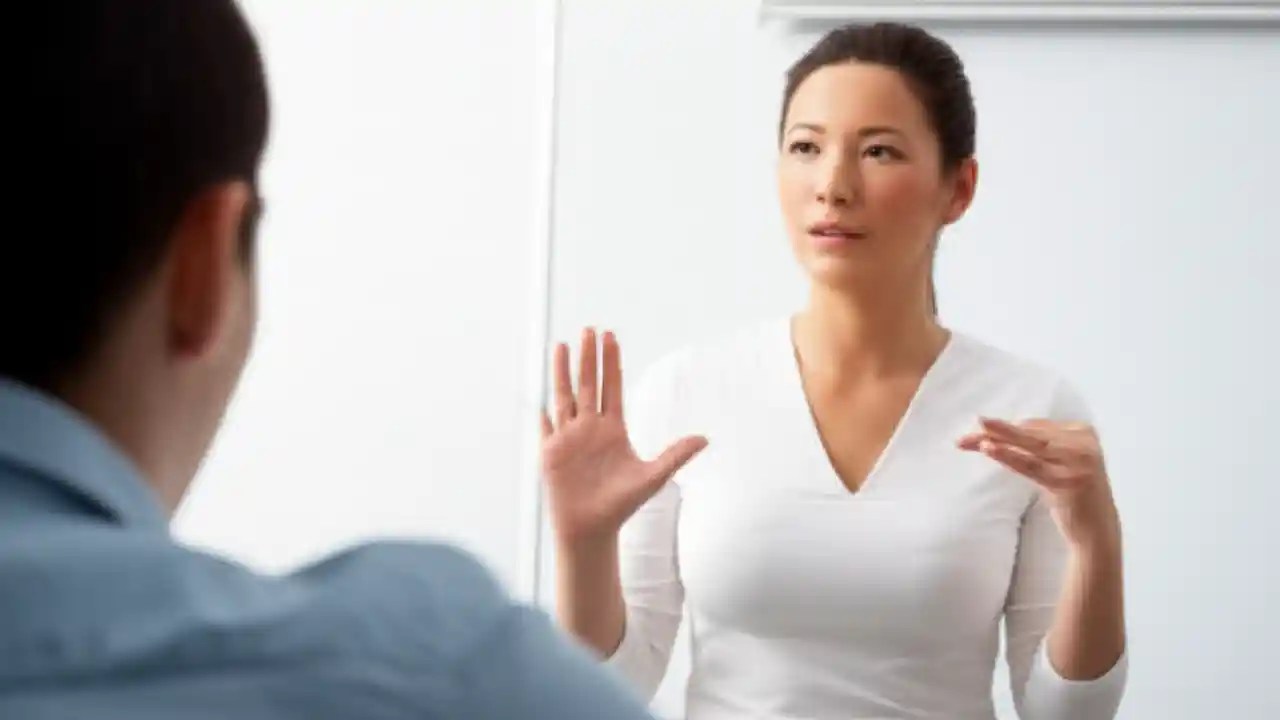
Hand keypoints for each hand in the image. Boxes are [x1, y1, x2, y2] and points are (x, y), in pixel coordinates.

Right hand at [541, 328, 707, 544]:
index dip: (611, 363)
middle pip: (588, 384)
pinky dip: (542, 411)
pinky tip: (539, 396)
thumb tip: (705, 438)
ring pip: (564, 396)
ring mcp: (569, 438)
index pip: (611, 387)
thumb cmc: (621, 505)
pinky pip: (545, 426)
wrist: (592, 529)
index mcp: (613, 429)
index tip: (610, 337)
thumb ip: (676, 454)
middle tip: (590, 329)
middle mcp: (590, 429)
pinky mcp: (551, 452)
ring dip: (563, 372)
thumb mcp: (653, 477)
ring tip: (561, 345)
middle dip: (589, 358)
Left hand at [958, 418, 1119, 550]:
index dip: (1006, 426)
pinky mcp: (1068, 481)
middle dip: (999, 431)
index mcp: (1082, 432)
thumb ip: (1039, 446)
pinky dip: (1009, 456)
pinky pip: (1031, 466)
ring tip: (977, 435)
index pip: (1036, 426)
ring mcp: (1078, 462)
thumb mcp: (1059, 463)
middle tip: (976, 422)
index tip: (980, 426)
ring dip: (1000, 440)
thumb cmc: (1073, 495)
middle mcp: (1083, 443)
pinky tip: (990, 450)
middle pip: (1031, 433)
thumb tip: (998, 432)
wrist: (1097, 531)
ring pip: (1030, 447)